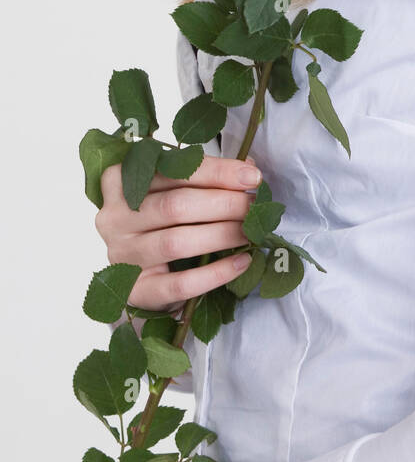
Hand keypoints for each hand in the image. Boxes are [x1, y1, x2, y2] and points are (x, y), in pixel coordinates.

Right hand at [95, 155, 260, 312]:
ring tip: (250, 232)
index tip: (251, 177)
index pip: (172, 170)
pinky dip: (215, 273)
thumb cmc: (162, 221)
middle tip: (253, 206)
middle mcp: (114, 217)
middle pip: (174, 205)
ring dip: (221, 234)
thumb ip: (205, 177)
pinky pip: (179, 284)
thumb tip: (248, 170)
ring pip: (175, 241)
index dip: (217, 172)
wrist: (142, 272)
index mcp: (119, 181)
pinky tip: (241, 262)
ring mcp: (121, 255)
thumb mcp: (175, 190)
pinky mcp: (135, 291)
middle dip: (223, 203)